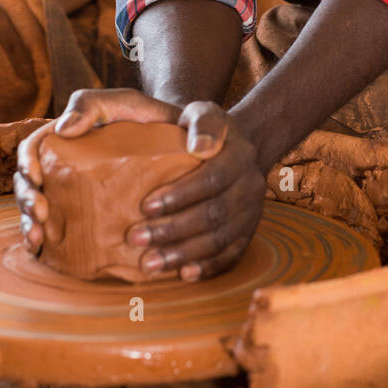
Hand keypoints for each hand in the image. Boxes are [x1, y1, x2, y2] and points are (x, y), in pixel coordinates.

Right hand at [12, 88, 179, 255]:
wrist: (183, 141)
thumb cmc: (149, 117)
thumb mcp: (122, 101)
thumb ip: (92, 104)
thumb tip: (64, 129)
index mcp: (66, 139)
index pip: (34, 149)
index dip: (27, 162)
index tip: (35, 176)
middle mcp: (65, 168)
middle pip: (31, 184)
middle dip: (27, 200)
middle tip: (40, 213)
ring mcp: (76, 193)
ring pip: (41, 210)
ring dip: (32, 224)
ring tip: (39, 237)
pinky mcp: (92, 215)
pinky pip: (65, 232)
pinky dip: (48, 244)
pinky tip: (44, 252)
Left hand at [126, 101, 265, 281]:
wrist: (235, 147)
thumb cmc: (202, 130)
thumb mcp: (201, 112)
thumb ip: (199, 121)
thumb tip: (199, 146)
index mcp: (238, 155)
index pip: (211, 179)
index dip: (179, 195)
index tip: (144, 205)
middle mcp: (250, 185)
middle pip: (213, 214)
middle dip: (172, 230)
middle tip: (135, 238)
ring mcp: (251, 212)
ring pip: (220, 239)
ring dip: (184, 254)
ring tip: (149, 263)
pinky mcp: (248, 232)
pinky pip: (231, 254)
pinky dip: (208, 267)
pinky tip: (183, 275)